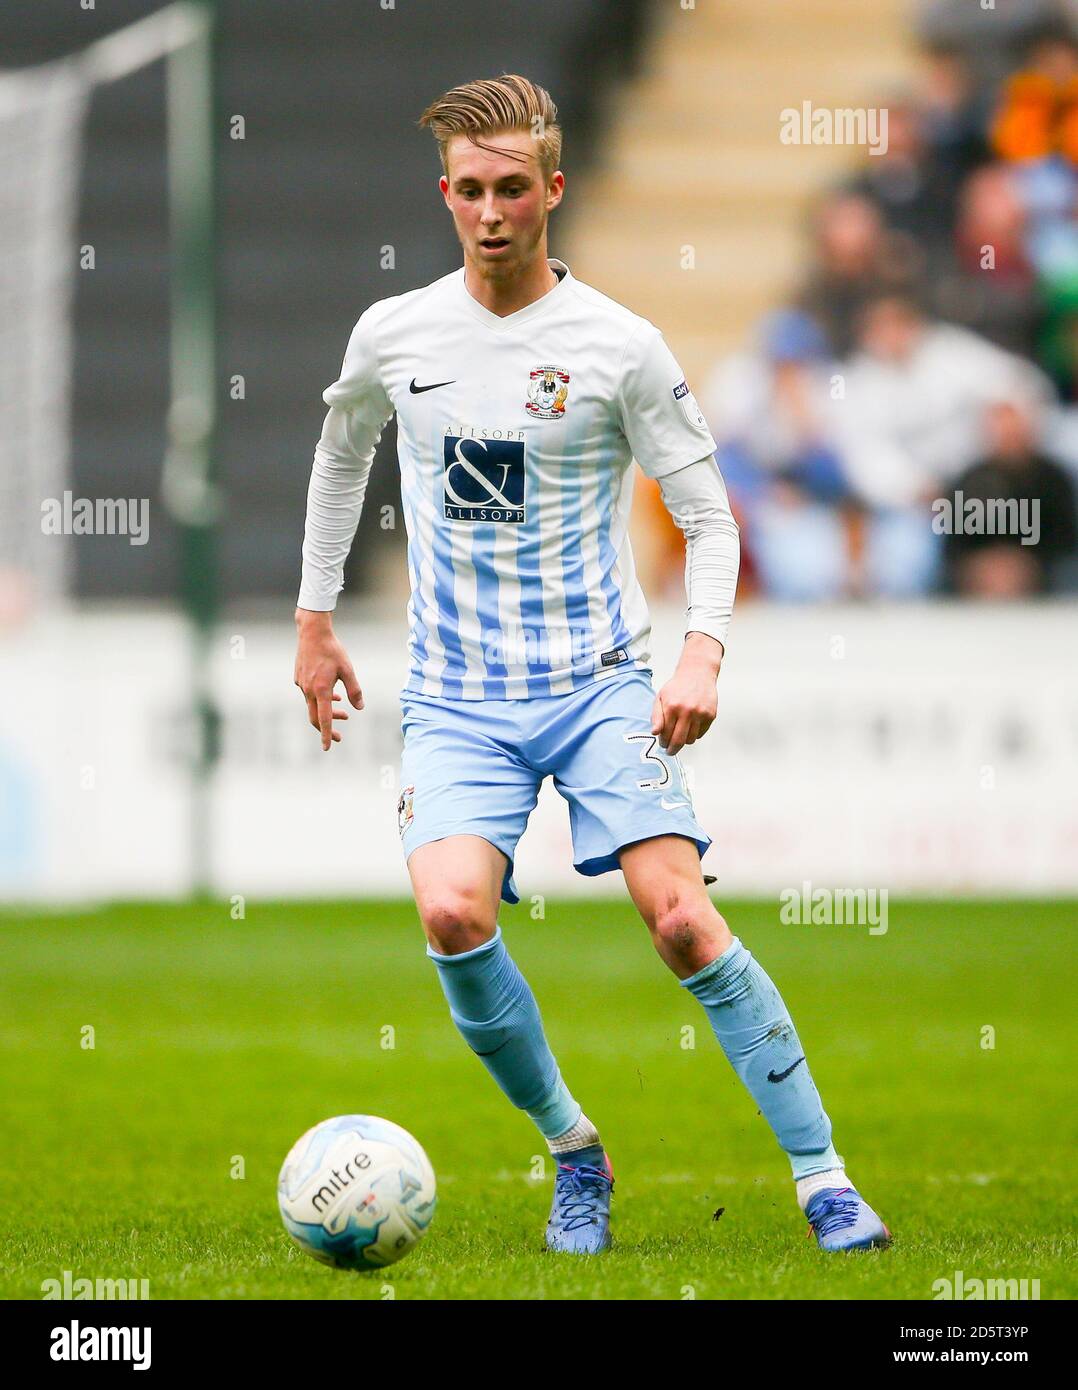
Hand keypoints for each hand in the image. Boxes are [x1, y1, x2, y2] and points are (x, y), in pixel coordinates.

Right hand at [293, 609, 363, 750]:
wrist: (312, 633)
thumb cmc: (332, 650)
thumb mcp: (348, 670)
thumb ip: (354, 690)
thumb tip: (360, 708)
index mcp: (321, 690)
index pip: (323, 719)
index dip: (326, 734)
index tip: (327, 747)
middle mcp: (308, 690)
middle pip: (315, 718)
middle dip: (327, 729)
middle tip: (339, 737)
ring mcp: (301, 685)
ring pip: (313, 705)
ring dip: (327, 711)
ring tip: (344, 712)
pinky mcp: (299, 679)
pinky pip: (310, 695)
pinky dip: (321, 699)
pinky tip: (333, 694)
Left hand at [651, 632, 722, 755]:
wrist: (697, 673)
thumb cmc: (677, 687)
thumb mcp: (661, 697)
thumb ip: (656, 716)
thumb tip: (654, 733)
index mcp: (672, 707)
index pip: (666, 734)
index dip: (663, 742)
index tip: (662, 744)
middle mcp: (687, 711)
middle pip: (679, 741)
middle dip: (673, 749)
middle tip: (670, 751)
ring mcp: (700, 714)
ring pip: (691, 739)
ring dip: (684, 741)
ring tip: (680, 735)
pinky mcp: (711, 715)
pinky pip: (701, 734)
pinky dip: (695, 734)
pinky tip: (690, 727)